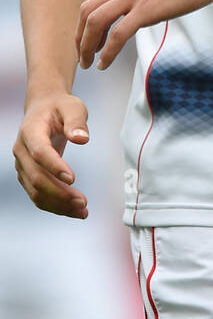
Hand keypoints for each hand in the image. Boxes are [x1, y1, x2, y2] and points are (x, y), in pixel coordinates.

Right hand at [13, 93, 90, 218]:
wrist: (44, 109)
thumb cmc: (60, 107)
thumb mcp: (73, 106)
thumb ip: (77, 121)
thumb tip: (82, 139)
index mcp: (31, 131)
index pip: (39, 152)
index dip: (54, 166)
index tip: (73, 178)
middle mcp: (22, 150)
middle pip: (37, 177)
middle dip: (60, 193)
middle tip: (84, 202)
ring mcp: (23, 165)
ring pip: (36, 192)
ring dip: (58, 205)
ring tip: (83, 212)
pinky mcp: (28, 176)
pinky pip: (38, 195)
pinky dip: (55, 206)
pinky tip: (74, 211)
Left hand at [77, 0, 212, 70]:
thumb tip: (149, 6)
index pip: (96, 1)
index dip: (85, 24)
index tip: (88, 41)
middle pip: (87, 11)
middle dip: (79, 37)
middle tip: (82, 55)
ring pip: (95, 22)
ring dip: (87, 46)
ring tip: (89, 63)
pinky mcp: (146, 10)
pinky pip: (117, 34)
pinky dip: (107, 52)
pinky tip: (105, 63)